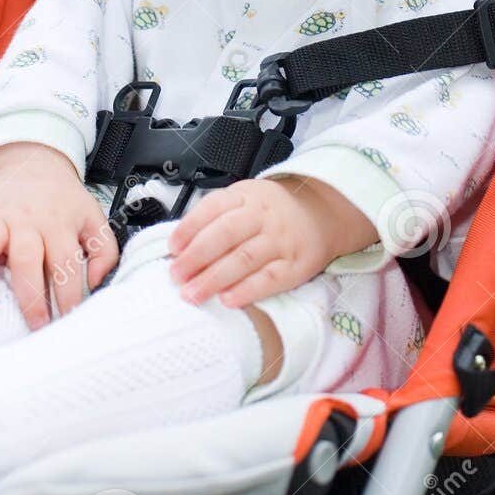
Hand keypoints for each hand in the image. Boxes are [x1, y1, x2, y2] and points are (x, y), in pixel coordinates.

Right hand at [0, 141, 117, 329]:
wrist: (32, 160)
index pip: (65, 262)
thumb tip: (95, 282)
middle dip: (31, 295)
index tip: (69, 317)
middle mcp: (28, 220)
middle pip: (28, 257)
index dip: (69, 293)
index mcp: (59, 223)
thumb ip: (104, 250)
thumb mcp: (93, 216)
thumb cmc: (62, 199)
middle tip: (36, 325)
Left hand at [167, 175, 376, 308]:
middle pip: (225, 234)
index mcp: (246, 195)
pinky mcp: (295, 265)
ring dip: (214, 278)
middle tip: (176, 275)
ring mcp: (280, 240)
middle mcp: (263, 215)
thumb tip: (180, 244)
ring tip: (193, 294)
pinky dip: (247, 290)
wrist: (322, 213)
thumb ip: (217, 216)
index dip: (189, 228)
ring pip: (244, 258)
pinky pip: (269, 279)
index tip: (172, 247)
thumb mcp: (246, 198)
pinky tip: (227, 300)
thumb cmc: (275, 209)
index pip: (213, 207)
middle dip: (196, 257)